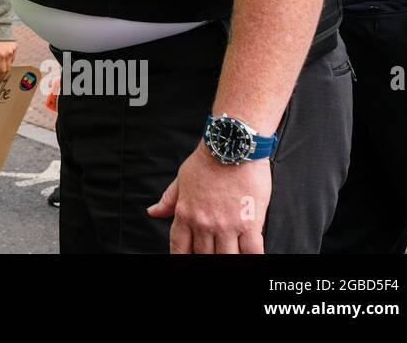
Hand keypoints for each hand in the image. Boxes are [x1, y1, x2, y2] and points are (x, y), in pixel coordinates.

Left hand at [0, 40, 16, 80]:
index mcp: (1, 56)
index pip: (2, 71)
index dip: (0, 77)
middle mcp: (9, 54)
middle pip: (8, 68)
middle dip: (3, 73)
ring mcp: (13, 50)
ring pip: (11, 62)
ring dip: (6, 65)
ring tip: (1, 66)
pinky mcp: (15, 47)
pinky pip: (13, 56)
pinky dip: (9, 59)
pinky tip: (4, 57)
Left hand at [148, 145, 270, 252]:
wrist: (230, 146)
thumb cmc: (207, 161)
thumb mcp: (181, 180)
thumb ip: (168, 200)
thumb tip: (152, 212)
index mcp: (185, 213)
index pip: (179, 247)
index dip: (182, 257)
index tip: (187, 259)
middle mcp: (204, 223)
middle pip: (204, 255)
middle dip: (207, 257)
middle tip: (214, 251)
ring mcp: (227, 225)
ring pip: (227, 257)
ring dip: (228, 257)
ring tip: (230, 252)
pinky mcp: (250, 223)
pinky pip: (253, 252)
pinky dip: (252, 257)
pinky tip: (250, 256)